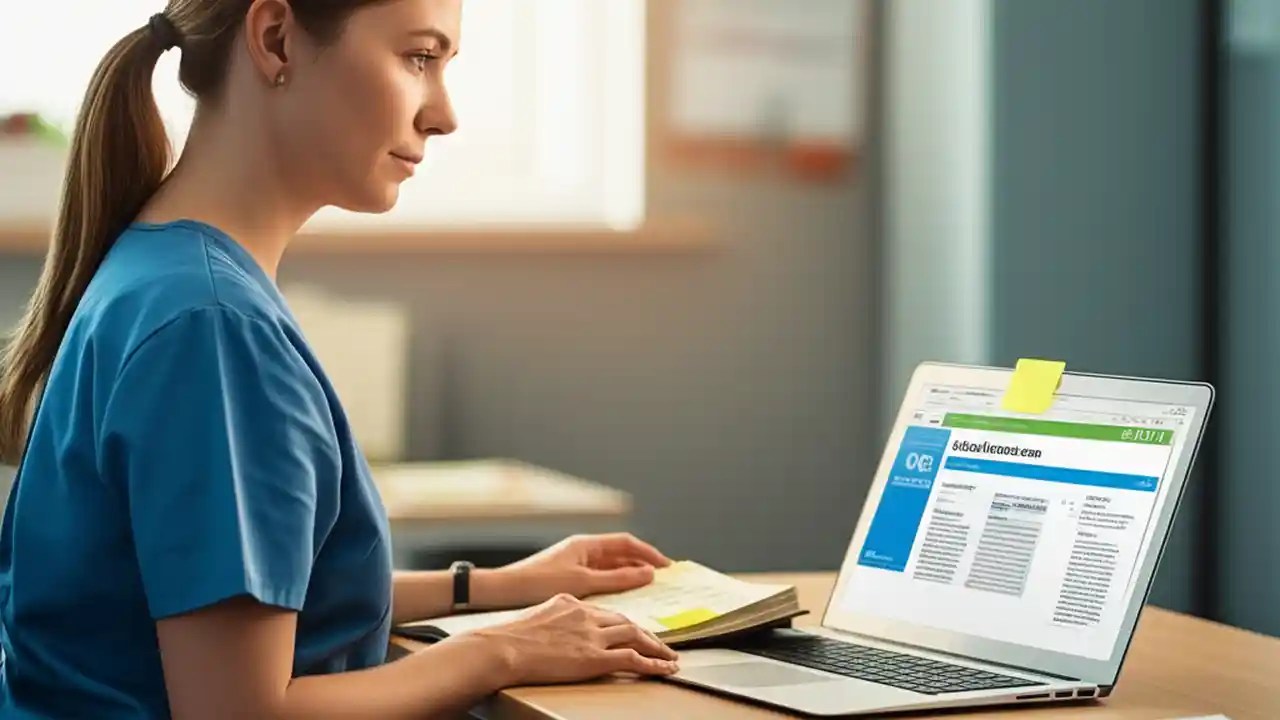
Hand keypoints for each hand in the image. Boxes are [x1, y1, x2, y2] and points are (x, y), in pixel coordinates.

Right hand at [471, 594, 679, 685]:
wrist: (503, 647)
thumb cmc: (509, 638)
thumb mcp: (536, 617)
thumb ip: (554, 619)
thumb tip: (555, 630)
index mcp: (571, 602)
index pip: (606, 612)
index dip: (623, 622)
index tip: (632, 630)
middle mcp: (586, 615)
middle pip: (626, 620)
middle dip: (646, 633)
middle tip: (660, 643)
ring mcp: (591, 635)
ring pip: (635, 635)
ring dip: (656, 647)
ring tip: (669, 657)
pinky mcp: (594, 657)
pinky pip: (632, 659)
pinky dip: (652, 664)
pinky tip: (664, 669)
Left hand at [486, 533, 671, 607]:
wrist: (505, 590)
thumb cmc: (539, 582)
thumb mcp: (584, 582)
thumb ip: (617, 579)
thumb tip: (647, 574)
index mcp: (586, 544)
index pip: (626, 543)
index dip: (648, 553)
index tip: (666, 565)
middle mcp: (582, 549)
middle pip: (620, 552)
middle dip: (642, 562)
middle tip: (663, 576)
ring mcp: (575, 562)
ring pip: (610, 565)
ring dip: (630, 573)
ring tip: (648, 585)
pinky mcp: (569, 576)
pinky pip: (600, 575)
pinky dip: (615, 582)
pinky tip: (622, 594)